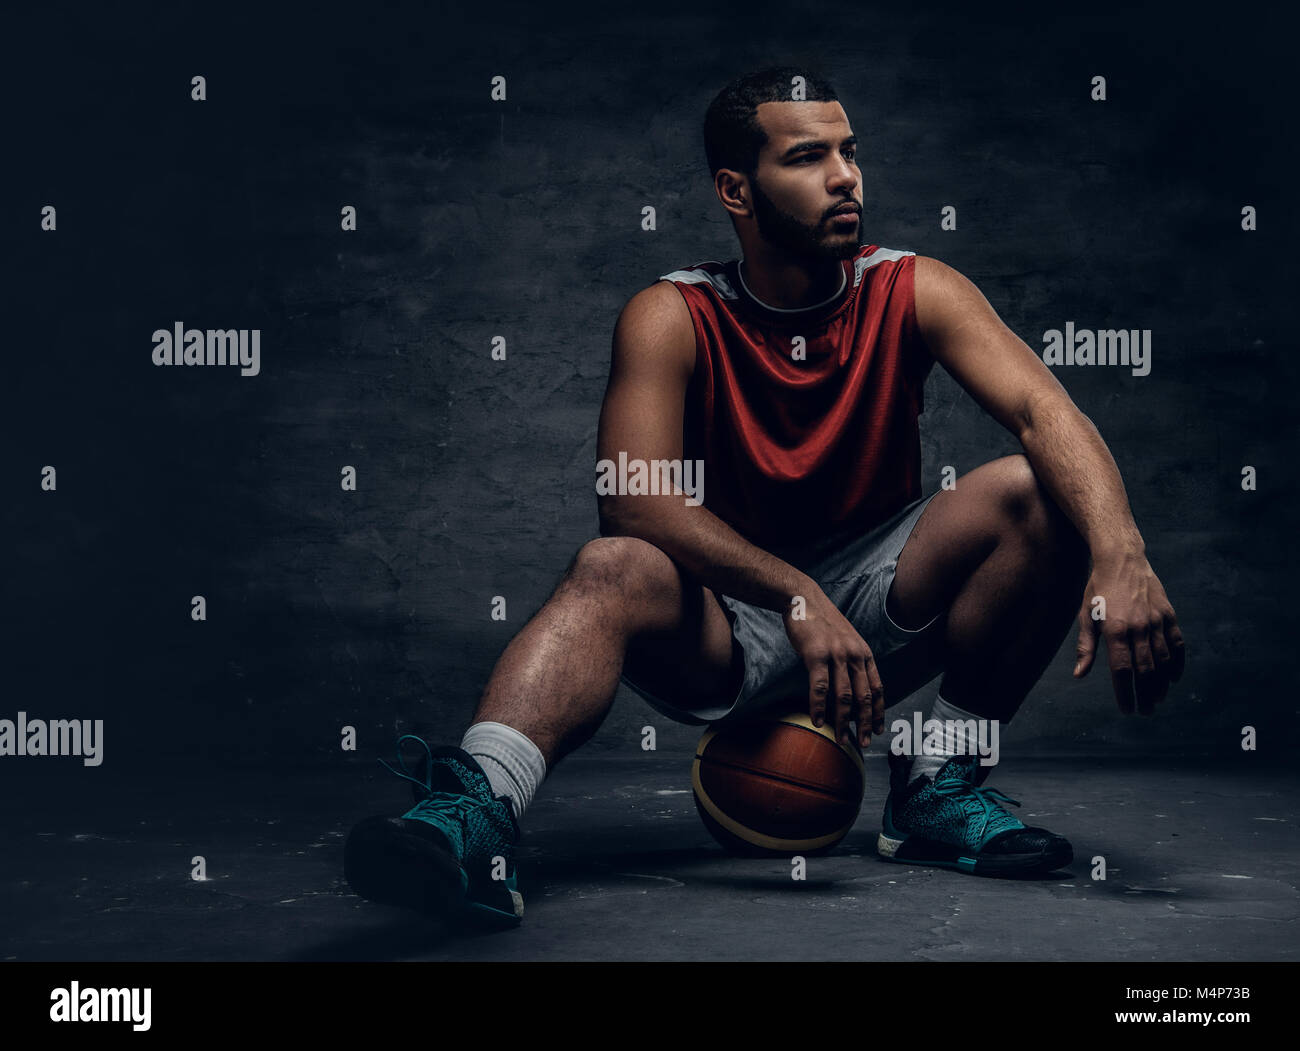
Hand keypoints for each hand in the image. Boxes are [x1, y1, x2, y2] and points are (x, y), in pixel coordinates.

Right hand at [782, 585, 883, 748]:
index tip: (878, 729)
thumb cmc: (821, 621)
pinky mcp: (816, 655)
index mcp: (863, 653)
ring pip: (844, 696)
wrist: (804, 599)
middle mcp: (854, 655)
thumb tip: (849, 685)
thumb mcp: (845, 639)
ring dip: (843, 722)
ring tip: (841, 740)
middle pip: (864, 696)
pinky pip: (820, 687)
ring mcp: (836, 655)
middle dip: (866, 723)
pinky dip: (820, 707)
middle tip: (864, 743)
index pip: (877, 687)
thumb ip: (850, 659)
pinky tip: (818, 721)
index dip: (878, 711)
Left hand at [1073, 547, 1184, 714]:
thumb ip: (1086, 647)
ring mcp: (1156, 621)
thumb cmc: (1098, 589)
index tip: (1126, 709)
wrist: (1122, 559)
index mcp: (1115, 629)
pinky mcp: (1168, 615)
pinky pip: (1177, 644)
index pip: (1122, 670)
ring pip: (1163, 660)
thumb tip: (1079, 675)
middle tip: (1145, 711)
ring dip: (1161, 683)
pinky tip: (1173, 678)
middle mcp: (1139, 627)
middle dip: (1145, 694)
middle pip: (1145, 670)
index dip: (1125, 693)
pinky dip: (1176, 663)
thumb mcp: (1086, 615)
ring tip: (1157, 699)